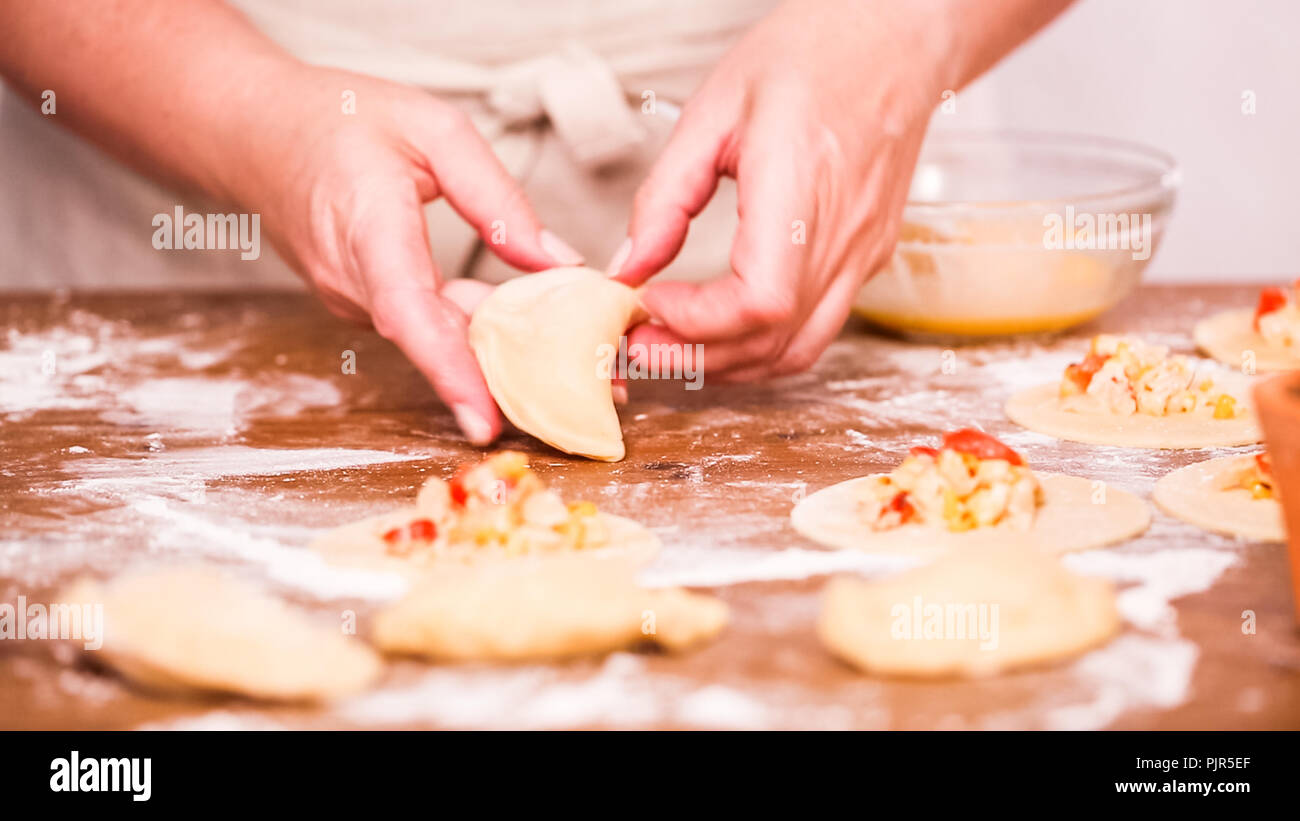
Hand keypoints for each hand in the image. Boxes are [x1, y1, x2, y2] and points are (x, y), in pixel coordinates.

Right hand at [239, 68, 583, 442]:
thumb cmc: (336, 117)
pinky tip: (534, 328)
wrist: (252, 131)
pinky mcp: (367, 303)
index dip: (450, 370)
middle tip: (604, 391)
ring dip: (507, 355)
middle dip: (517, 377)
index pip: (410, 313)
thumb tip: (556, 260)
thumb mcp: (431, 129)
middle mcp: (355, 282)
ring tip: (592, 364)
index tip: (486, 420)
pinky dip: (480, 330)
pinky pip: (430, 324)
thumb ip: (495, 196)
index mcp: (367, 229)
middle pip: (440, 344)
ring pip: (441, 338)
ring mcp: (356, 300)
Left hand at [609, 0, 945, 380]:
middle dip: (696, 356)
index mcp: (802, 184)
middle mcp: (844, 232)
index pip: (759, 300)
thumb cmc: (812, 56)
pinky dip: (763, 346)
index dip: (697, 322)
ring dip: (728, 364)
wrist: (897, 38)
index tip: (649, 303)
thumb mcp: (713, 110)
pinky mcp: (870, 258)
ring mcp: (864, 252)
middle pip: (772, 340)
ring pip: (797, 350)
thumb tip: (629, 267)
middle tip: (639, 344)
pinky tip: (722, 330)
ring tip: (673, 345)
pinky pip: (817, 329)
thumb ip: (665, 196)